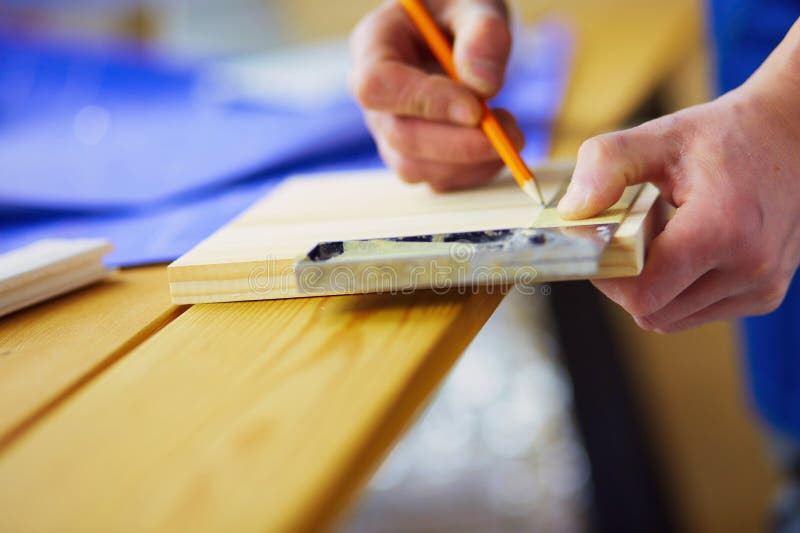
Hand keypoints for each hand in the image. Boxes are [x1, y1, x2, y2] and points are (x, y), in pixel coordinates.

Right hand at [349, 0, 522, 190]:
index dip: (424, 102)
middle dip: (458, 144)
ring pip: (415, 167)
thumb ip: (483, 34)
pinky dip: (473, 173)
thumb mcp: (475, 4)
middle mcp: (375, 97)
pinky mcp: (415, 155)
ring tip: (510, 133)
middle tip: (510, 133)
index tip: (476, 109)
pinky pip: (436, 180)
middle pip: (399, 136)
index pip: (379, 86)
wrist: (459, 32)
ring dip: (468, 163)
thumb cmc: (459, 11)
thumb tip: (484, 87)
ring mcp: (390, 131)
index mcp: (373, 46)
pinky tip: (499, 148)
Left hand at [557, 81, 799, 332]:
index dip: (608, 276)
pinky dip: (676, 290)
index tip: (600, 243)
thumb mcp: (659, 137)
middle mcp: (749, 268)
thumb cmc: (723, 136)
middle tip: (626, 238)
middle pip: (651, 312)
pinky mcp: (763, 296)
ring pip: (672, 319)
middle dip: (625, 281)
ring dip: (651, 288)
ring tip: (660, 239)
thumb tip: (572, 212)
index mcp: (722, 230)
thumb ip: (607, 166)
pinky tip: (684, 250)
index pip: (642, 293)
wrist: (793, 137)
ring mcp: (760, 288)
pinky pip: (696, 312)